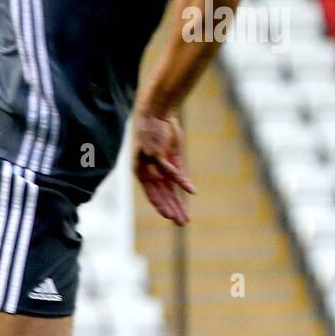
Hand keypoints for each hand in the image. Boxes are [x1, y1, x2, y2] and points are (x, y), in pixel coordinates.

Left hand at [134, 106, 193, 224]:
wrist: (157, 112)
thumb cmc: (162, 133)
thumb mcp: (171, 155)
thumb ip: (176, 170)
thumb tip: (185, 187)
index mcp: (145, 171)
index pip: (156, 193)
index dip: (166, 206)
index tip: (175, 217)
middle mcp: (143, 170)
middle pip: (159, 195)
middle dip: (171, 210)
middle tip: (181, 222)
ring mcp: (148, 163)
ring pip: (162, 189)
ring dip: (174, 203)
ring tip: (182, 216)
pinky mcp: (154, 154)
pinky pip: (170, 172)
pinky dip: (182, 181)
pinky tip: (191, 191)